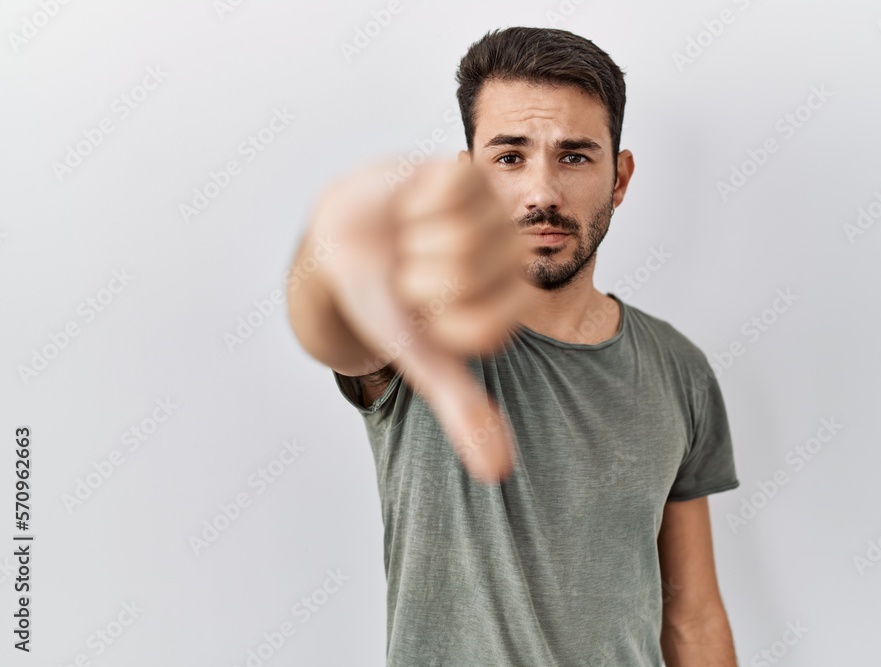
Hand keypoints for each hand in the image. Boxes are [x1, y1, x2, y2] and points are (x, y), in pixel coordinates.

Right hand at [310, 158, 526, 483]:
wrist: (347, 237)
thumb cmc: (385, 299)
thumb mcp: (419, 355)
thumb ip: (461, 407)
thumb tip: (498, 473)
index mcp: (505, 309)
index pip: (479, 330)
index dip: (431, 322)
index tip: (421, 314)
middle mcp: (511, 264)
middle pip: (464, 279)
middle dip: (415, 279)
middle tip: (410, 270)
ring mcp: (495, 215)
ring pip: (459, 236)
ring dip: (412, 240)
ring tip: (411, 237)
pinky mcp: (472, 172)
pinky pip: (449, 190)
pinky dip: (414, 201)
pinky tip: (414, 205)